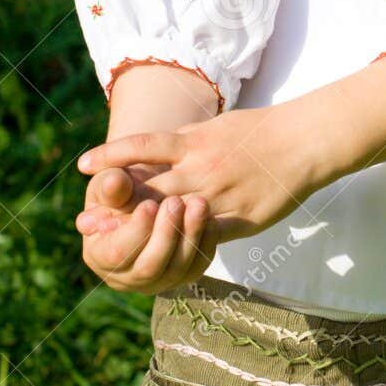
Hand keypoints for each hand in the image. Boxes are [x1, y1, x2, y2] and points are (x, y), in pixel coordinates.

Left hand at [75, 104, 323, 246]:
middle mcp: (201, 169)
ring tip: (117, 247)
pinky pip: (207, 238)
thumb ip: (184, 141)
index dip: (111, 157)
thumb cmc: (258, 130)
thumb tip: (153, 150)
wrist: (303, 141)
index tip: (82, 166)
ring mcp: (220, 197)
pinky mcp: (241, 219)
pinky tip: (167, 258)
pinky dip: (185, 246)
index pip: (143, 147)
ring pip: (175, 219)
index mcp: (194, 142)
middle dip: (115, 209)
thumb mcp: (216, 126)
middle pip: (150, 191)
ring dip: (145, 233)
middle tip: (84, 224)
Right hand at [80, 192, 218, 294]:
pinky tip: (211, 217)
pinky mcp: (181, 276)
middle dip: (166, 234)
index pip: (117, 254)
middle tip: (176, 201)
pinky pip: (198, 267)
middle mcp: (127, 277)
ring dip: (191, 236)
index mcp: (99, 256)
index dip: (135, 231)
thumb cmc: (122, 188)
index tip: (150, 204)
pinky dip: (206, 243)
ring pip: (177, 270)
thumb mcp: (111, 182)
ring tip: (199, 204)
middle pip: (149, 267)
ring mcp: (156, 281)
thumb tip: (114, 183)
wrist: (147, 195)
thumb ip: (111, 185)